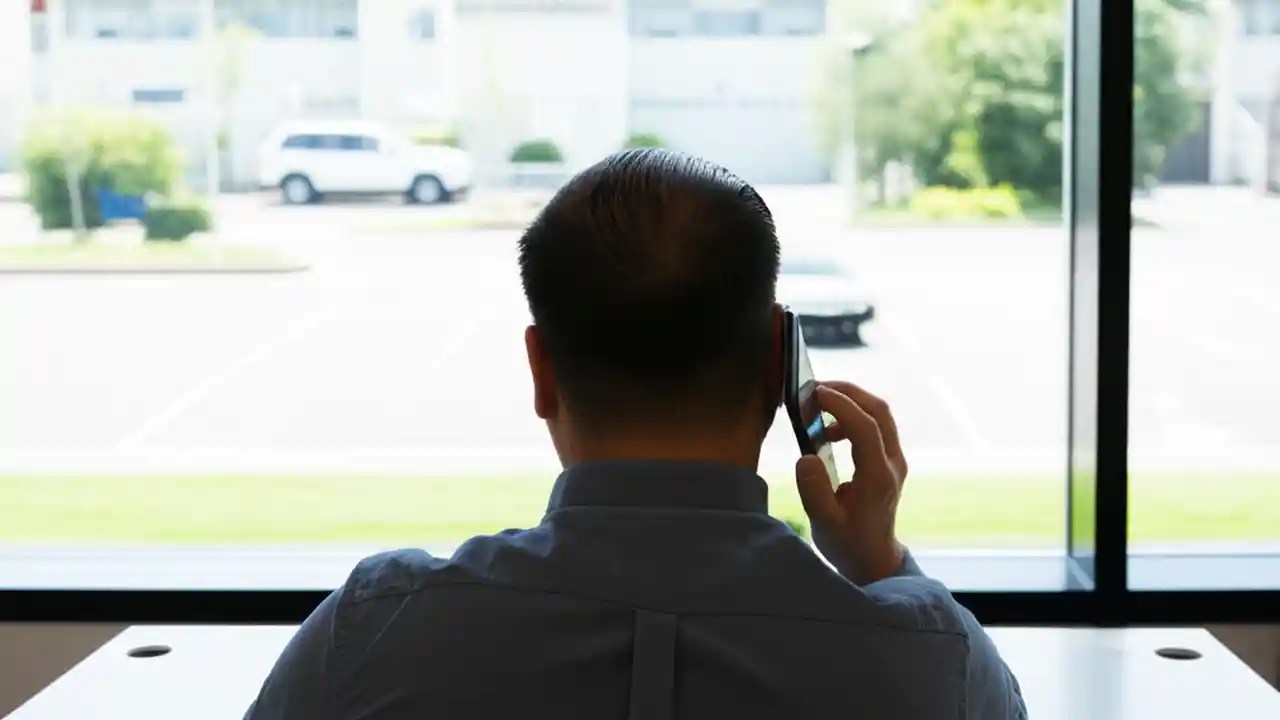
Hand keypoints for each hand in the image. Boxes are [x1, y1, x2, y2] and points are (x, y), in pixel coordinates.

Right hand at [794, 381, 906, 584]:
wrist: (872, 558)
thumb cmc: (847, 543)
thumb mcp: (824, 523)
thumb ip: (814, 490)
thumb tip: (806, 456)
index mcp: (878, 477)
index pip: (866, 428)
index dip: (841, 405)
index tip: (814, 393)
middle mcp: (892, 464)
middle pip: (880, 411)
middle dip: (849, 392)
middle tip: (816, 388)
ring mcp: (893, 460)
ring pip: (880, 415)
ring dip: (851, 401)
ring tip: (818, 406)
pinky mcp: (887, 460)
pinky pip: (876, 425)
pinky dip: (853, 416)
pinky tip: (829, 431)